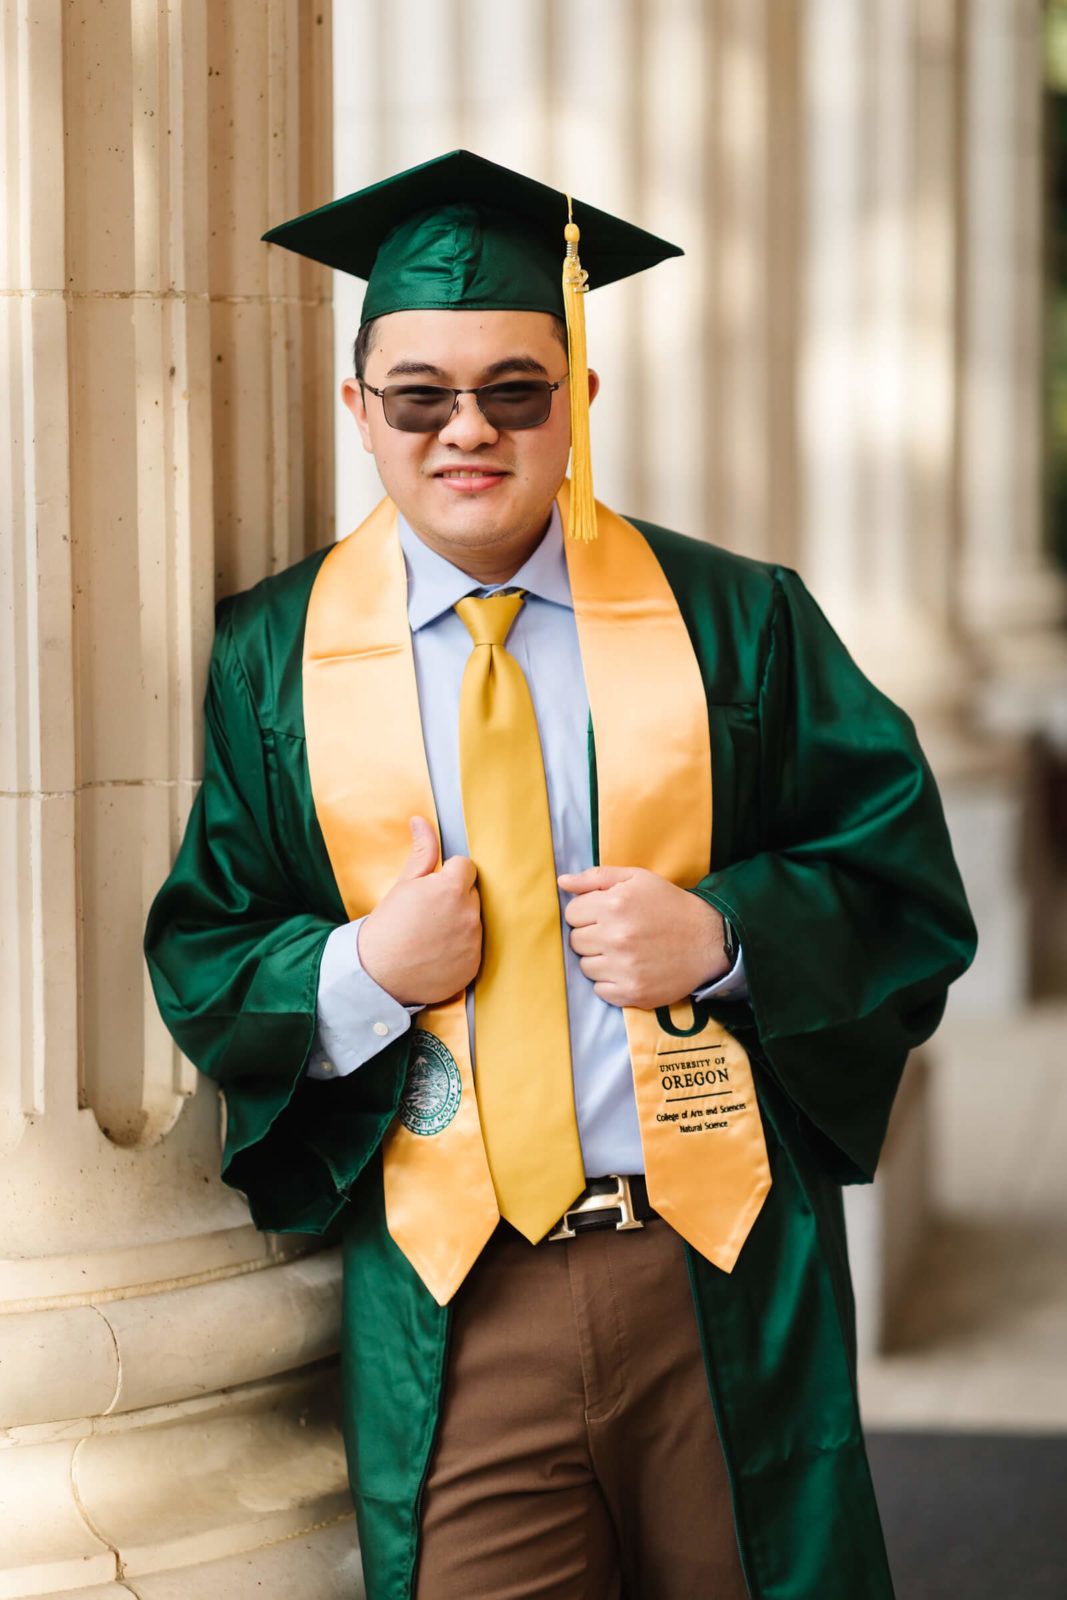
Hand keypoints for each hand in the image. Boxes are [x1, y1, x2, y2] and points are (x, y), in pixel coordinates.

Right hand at [357, 817, 481, 1006]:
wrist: (377, 974)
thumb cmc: (388, 926)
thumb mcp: (404, 884)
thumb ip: (422, 851)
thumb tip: (421, 821)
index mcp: (452, 888)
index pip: (465, 867)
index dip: (448, 876)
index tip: (431, 891)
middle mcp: (469, 914)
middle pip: (472, 894)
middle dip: (456, 899)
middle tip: (428, 914)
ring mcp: (473, 941)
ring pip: (474, 921)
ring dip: (460, 923)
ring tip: (432, 936)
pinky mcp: (474, 965)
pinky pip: (475, 948)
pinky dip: (461, 949)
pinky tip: (438, 954)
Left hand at [557, 865, 728, 1009]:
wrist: (708, 939)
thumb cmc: (668, 905)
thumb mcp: (636, 878)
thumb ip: (596, 878)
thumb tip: (562, 882)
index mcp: (614, 905)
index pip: (572, 914)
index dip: (587, 912)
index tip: (605, 914)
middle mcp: (617, 937)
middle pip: (576, 941)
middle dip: (592, 935)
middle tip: (617, 932)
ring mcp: (624, 968)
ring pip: (586, 967)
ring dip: (600, 959)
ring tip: (625, 951)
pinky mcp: (633, 992)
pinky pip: (600, 990)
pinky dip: (611, 982)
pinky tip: (630, 968)